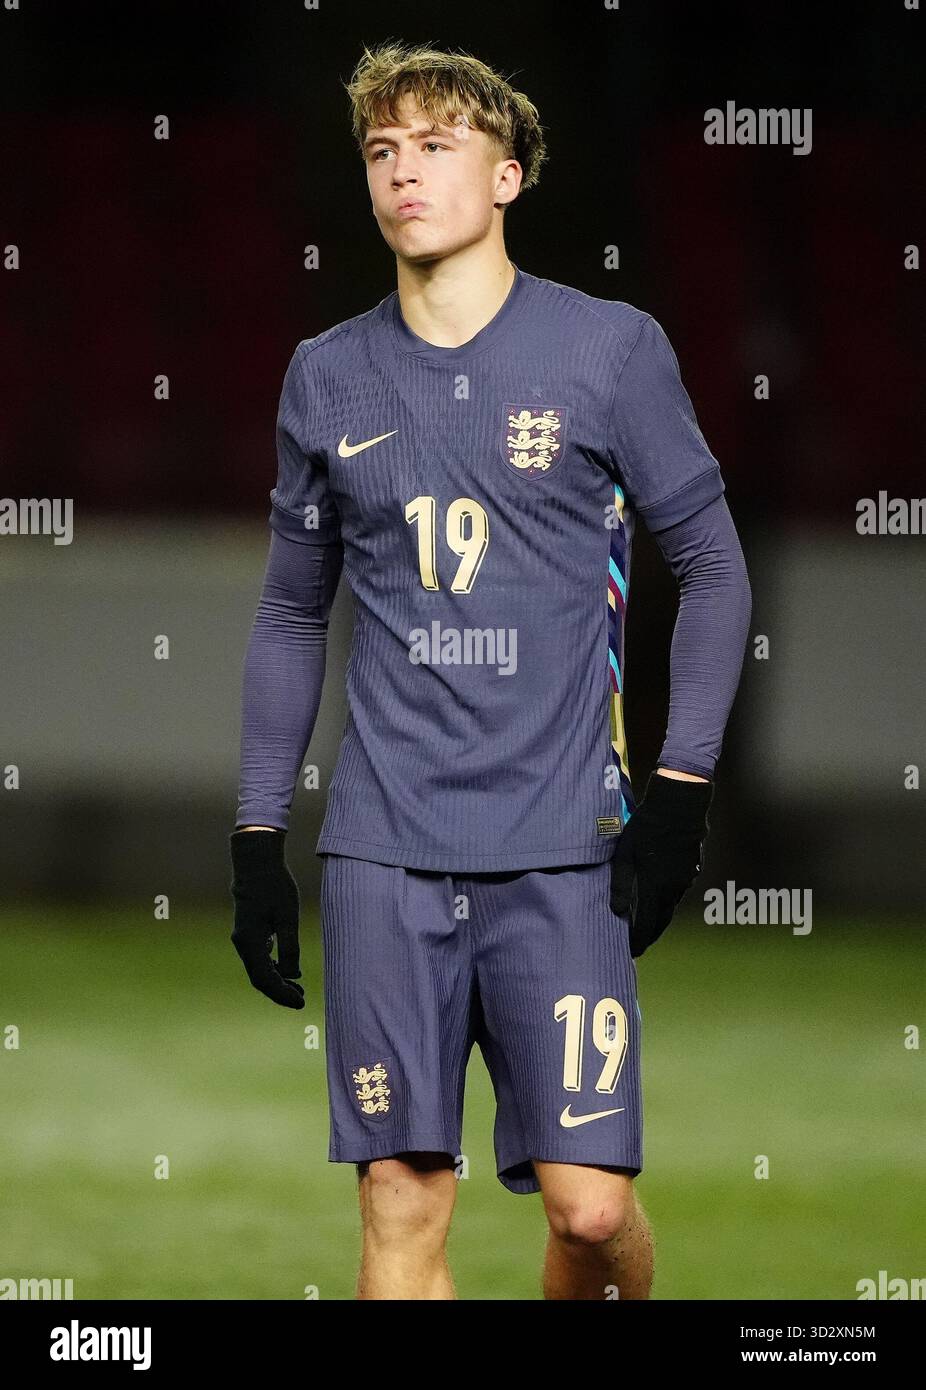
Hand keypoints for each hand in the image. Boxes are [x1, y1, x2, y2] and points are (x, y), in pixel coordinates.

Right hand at [229, 829, 304, 1007]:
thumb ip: (290, 948)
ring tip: (297, 988)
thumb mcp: (288, 917)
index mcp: (250, 942)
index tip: (300, 1002)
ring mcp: (243, 938)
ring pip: (258, 968)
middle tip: (301, 1000)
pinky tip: (286, 970)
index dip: (282, 994)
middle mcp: (243, 943)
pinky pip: (258, 957)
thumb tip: (293, 975)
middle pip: (259, 978)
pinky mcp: (248, 931)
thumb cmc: (274, 887)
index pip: (265, 979)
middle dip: (279, 991)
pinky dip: (271, 967)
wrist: (256, 863)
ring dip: (276, 980)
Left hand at [609, 770, 713, 957]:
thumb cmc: (645, 827)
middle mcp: (673, 888)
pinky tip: (660, 897)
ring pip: (671, 906)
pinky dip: (667, 900)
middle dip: (650, 935)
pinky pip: (678, 892)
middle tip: (640, 945)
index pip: (646, 925)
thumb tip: (616, 912)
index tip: (631, 953)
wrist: (679, 806)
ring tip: (647, 925)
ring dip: (659, 917)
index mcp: (654, 887)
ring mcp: (685, 879)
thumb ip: (620, 884)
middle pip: (661, 921)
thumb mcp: (625, 853)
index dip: (639, 941)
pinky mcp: (692, 869)